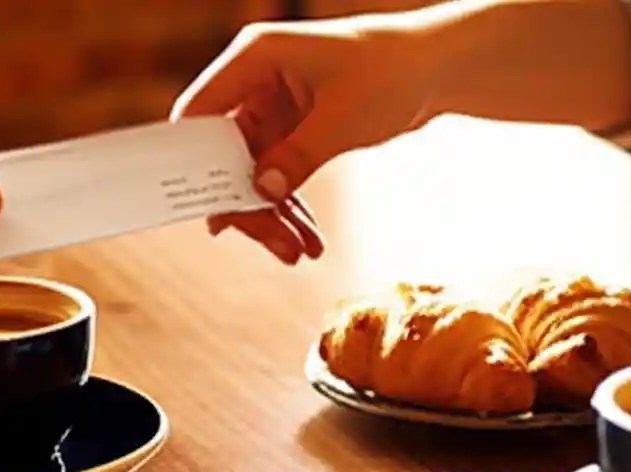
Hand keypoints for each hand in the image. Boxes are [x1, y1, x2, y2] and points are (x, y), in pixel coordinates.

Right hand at [172, 17, 436, 262]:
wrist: (436, 69)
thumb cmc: (392, 71)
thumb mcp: (342, 118)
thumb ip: (298, 155)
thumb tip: (261, 191)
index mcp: (256, 58)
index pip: (201, 110)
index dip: (194, 158)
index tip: (205, 205)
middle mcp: (256, 81)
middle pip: (226, 153)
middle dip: (248, 203)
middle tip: (273, 244)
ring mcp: (274, 106)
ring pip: (254, 172)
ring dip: (272, 215)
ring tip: (297, 253)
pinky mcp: (294, 128)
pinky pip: (279, 174)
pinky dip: (290, 206)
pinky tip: (306, 239)